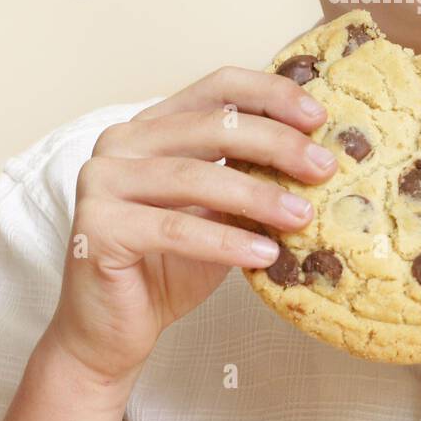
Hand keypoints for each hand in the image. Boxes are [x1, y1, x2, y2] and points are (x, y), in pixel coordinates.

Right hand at [47, 66, 336, 384]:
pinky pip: (174, 228)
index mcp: (151, 126)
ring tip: (303, 217)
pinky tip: (265, 255)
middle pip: (211, 126)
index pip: (217, 87)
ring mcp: (101, 181)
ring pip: (194, 177)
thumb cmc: (169, 267)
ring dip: (257, 196)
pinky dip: (226, 241)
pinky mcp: (96, 227)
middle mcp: (120, 142)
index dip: (270, 95)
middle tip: (324, 167)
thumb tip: (318, 156)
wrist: (112, 333)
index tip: (318, 117)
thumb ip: (249, 177)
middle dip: (276, 144)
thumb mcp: (220, 213)